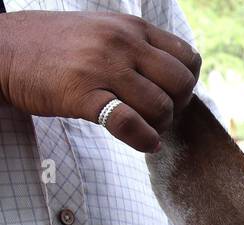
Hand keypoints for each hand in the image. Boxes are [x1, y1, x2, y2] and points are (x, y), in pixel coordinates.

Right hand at [0, 11, 200, 152]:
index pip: (188, 58)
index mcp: (131, 27)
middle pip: (181, 84)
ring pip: (161, 107)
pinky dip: (144, 140)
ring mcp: (102, 67)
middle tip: (158, 116)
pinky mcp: (82, 94)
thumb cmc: (56, 47)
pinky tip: (143, 142)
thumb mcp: (103, 32)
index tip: (170, 95)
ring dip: (159, 126)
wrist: (2, 50)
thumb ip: (138, 48)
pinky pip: (131, 124)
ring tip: (143, 127)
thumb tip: (177, 77)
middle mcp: (122, 42)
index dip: (187, 83)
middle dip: (177, 107)